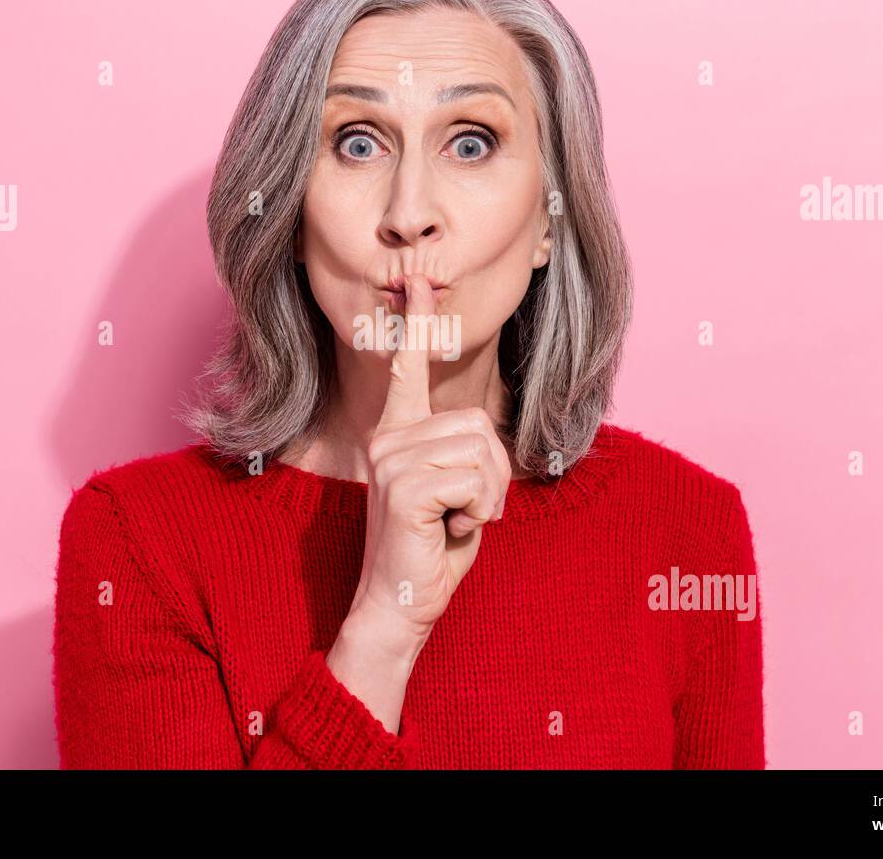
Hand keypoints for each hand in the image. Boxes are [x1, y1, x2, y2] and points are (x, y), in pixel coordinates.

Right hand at [349, 272, 513, 644]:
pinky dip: (478, 513)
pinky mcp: (402, 486)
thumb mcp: (455, 490)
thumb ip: (462, 453)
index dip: (419, 324)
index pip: (409, 368)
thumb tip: (478, 433)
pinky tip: (448, 531)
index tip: (419, 280)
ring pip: (481, 452)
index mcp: (399, 432)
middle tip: (464, 510)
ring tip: (455, 520)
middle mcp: (389, 437)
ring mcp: (391, 459)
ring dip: (487, 497)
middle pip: (479, 425)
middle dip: (492, 475)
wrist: (402, 601)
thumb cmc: (434, 547)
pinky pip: (475, 482)